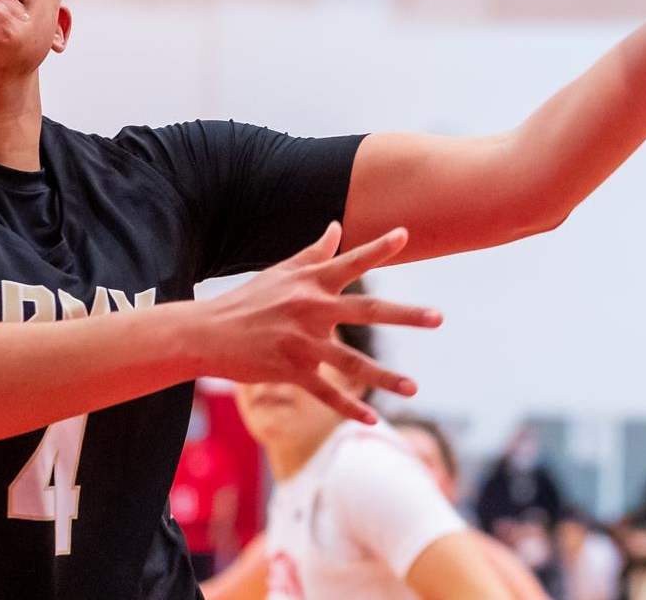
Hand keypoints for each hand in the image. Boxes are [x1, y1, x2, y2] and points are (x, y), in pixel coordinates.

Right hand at [193, 224, 441, 423]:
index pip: (350, 262)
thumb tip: (337, 227)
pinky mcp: (290, 370)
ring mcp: (301, 342)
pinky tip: (372, 417)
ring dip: (386, 376)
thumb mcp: (280, 272)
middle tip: (438, 317)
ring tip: (414, 388)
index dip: (378, 248)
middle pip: (368, 311)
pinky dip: (349, 407)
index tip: (406, 235)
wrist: (207, 332)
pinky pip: (326, 392)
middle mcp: (311, 309)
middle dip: (406, 314)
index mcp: (310, 283)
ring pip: (352, 362)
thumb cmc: (247, 300)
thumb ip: (313, 252)